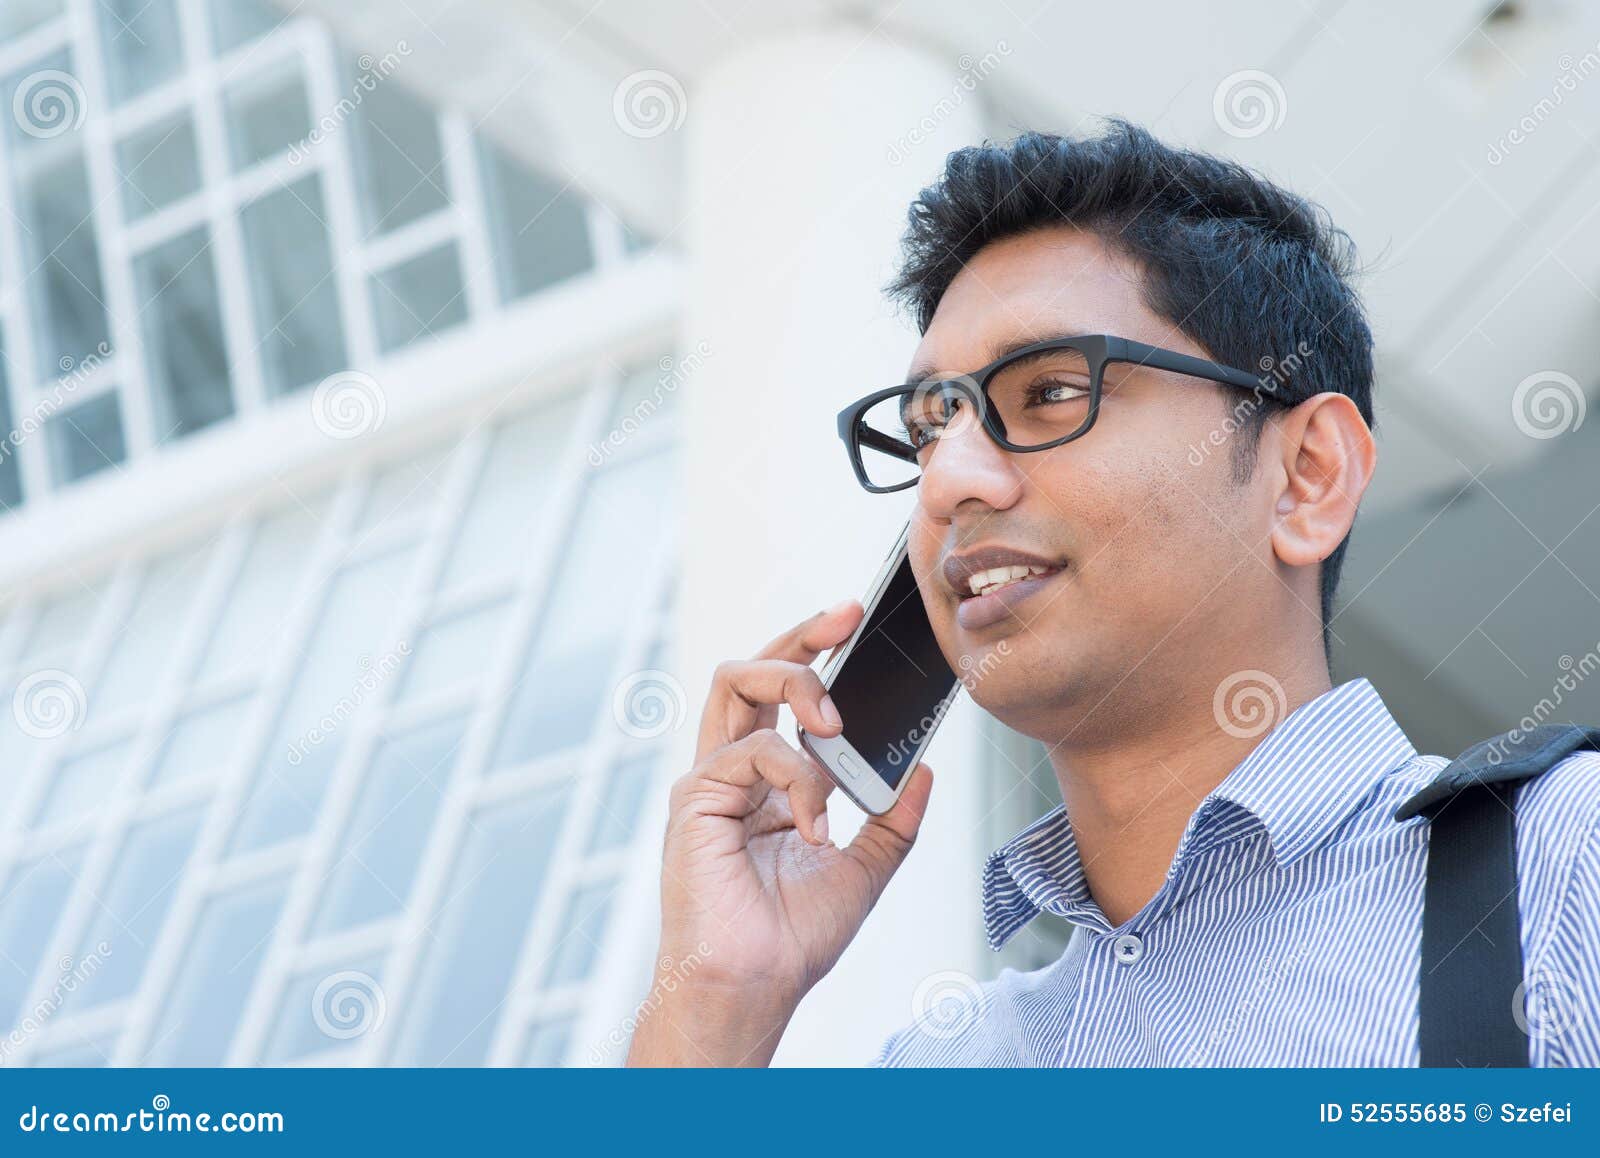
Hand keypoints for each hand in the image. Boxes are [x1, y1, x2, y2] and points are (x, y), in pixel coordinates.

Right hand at [625, 601, 933, 1065]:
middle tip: (847, 616)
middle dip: (799, 634)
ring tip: (836, 721)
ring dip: (794, 684)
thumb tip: (924, 771)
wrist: (753, 988)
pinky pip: (754, 752)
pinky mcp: (696, 797)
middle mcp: (730, 772)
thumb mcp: (864, 870)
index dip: (811, 652)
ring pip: (735, 682)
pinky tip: (815, 827)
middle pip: (750, 670)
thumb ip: (891, 820)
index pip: (779, 696)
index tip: (856, 624)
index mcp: (762, 784)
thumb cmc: (792, 940)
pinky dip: (799, 781)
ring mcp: (709, 781)